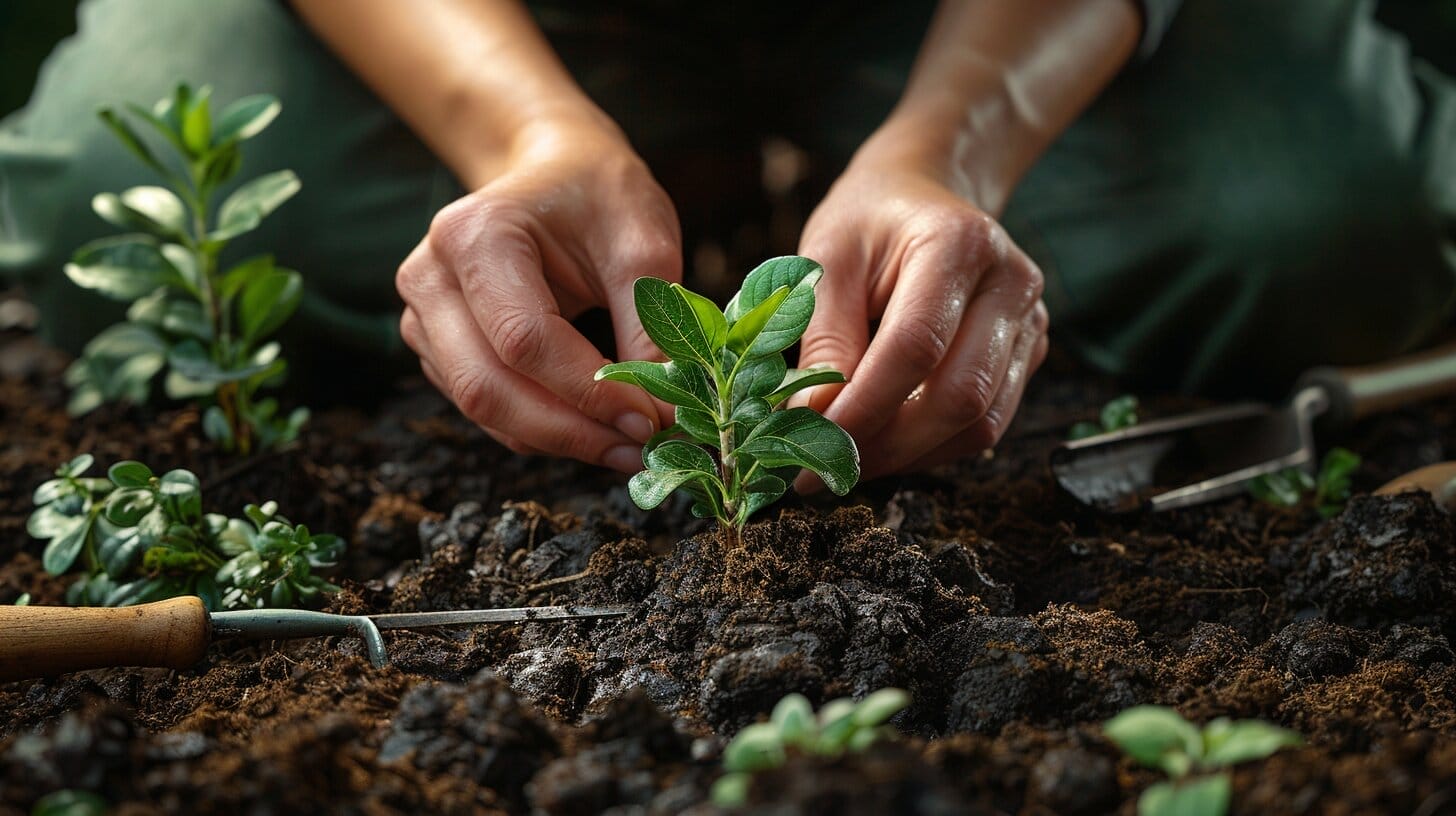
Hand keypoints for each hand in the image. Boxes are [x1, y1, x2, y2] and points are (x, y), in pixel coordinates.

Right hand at [397, 117, 679, 472]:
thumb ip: (650, 324)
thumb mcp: (642, 240)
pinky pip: (486, 409)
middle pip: (488, 385)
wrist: (552, 174)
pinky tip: (594, 429)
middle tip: (640, 450)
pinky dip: (541, 430)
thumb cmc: (597, 196)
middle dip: (569, 431)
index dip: (587, 393)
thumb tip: (664, 412)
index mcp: (474, 235)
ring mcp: (423, 317)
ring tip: (626, 446)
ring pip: (482, 408)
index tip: (650, 419)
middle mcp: (431, 277)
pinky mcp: (436, 349)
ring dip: (558, 440)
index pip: (524, 340)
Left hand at [794, 150, 1048, 483]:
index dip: (864, 407)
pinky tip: (885, 441)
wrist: (921, 195)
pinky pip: (986, 423)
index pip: (917, 346)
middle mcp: (1010, 284)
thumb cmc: (867, 224)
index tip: (810, 443)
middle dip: (888, 445)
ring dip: (909, 456)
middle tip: (825, 468)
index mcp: (958, 244)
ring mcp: (1029, 323)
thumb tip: (812, 419)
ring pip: (981, 423)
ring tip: (848, 460)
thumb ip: (822, 338)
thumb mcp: (826, 259)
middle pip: (961, 396)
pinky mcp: (1028, 355)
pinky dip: (931, 446)